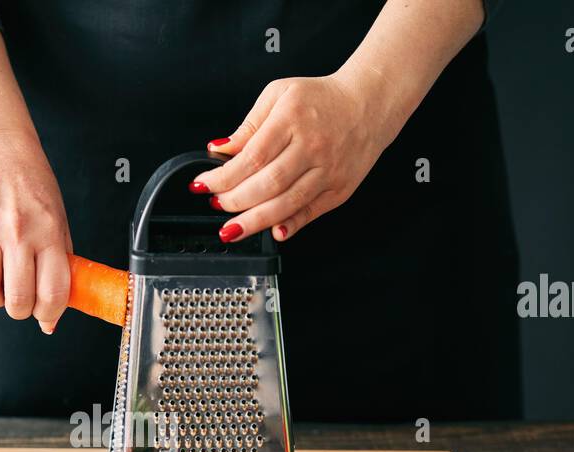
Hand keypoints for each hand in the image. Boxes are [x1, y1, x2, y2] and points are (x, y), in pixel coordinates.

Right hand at [0, 130, 72, 332]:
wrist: (0, 150)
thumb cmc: (33, 193)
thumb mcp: (58, 226)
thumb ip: (59, 271)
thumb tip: (49, 324)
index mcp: (49, 232)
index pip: (53, 292)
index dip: (47, 314)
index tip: (42, 315)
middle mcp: (18, 229)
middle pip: (16, 297)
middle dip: (16, 310)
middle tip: (15, 300)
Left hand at [191, 68, 395, 243]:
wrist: (369, 104)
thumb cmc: (322, 99)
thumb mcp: (279, 95)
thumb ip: (249, 126)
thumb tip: (220, 150)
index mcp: (292, 119)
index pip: (251, 157)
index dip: (223, 177)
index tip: (204, 185)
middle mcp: (312, 146)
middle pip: (267, 184)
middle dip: (235, 201)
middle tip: (217, 205)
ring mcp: (328, 170)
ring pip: (287, 204)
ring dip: (255, 221)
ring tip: (232, 229)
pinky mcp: (339, 189)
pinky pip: (311, 213)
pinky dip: (291, 225)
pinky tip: (273, 232)